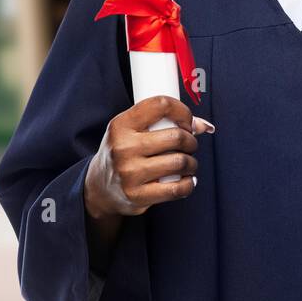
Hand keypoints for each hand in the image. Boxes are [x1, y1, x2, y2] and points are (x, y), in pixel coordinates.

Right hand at [83, 95, 213, 220]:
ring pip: (180, 162)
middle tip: (189, 145)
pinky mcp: (138, 196)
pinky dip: (189, 184)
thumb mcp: (131, 131)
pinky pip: (177, 188)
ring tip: (188, 164)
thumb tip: (203, 125)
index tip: (187, 121)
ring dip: (192, 163)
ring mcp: (129, 173)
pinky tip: (187, 180)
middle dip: (191, 141)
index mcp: (121, 125)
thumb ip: (162, 123)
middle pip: (176, 136)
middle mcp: (123, 147)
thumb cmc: (122, 153)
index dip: (182, 111)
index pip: (160, 105)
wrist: (99, 187)